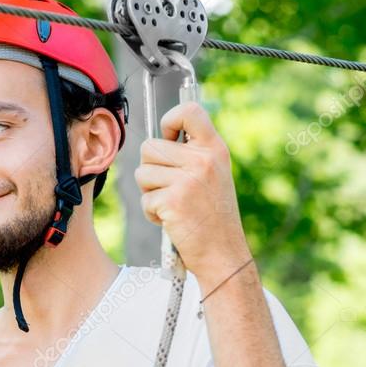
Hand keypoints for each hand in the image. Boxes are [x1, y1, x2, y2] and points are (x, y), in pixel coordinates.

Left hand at [134, 101, 251, 289]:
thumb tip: (159, 139)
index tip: (168, 139)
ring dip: (149, 193)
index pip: (189, 112)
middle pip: (149, 147)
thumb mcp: (214, 176)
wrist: (223, 254)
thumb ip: (193, 154)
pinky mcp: (173, 201)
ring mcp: (187, 180)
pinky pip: (144, 199)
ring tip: (171, 206)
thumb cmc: (214, 217)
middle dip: (150, 170)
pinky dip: (151, 213)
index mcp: (214, 149)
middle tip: (168, 188)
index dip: (169, 121)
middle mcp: (202, 160)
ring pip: (142, 173)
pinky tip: (171, 221)